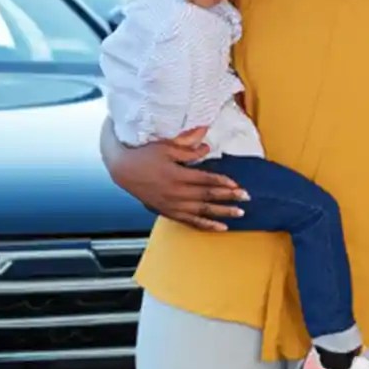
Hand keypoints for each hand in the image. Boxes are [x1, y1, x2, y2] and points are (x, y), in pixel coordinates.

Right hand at [104, 125, 249, 231]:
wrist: (123, 170)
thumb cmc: (145, 155)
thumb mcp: (166, 147)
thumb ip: (187, 146)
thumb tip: (206, 141)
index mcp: (176, 176)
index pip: (205, 180)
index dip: (223, 182)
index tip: (237, 185)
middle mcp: (175, 193)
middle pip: (207, 197)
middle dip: (228, 198)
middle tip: (246, 198)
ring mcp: (172, 205)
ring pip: (201, 212)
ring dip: (221, 213)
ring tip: (239, 214)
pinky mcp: (168, 212)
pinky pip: (189, 221)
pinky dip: (205, 225)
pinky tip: (220, 228)